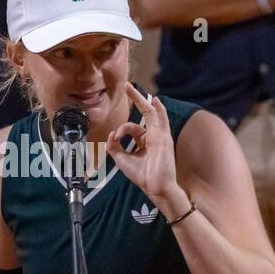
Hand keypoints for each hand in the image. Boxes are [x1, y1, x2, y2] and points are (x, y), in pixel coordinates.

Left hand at [105, 83, 182, 212]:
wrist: (155, 187)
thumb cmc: (142, 176)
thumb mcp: (122, 159)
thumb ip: (114, 146)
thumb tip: (111, 134)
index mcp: (144, 141)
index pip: (131, 128)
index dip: (121, 130)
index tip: (115, 137)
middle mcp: (152, 136)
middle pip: (144, 113)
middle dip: (135, 99)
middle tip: (125, 86)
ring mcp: (159, 135)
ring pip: (150, 113)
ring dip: (141, 99)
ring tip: (130, 88)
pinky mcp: (164, 138)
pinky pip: (162, 121)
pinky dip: (159, 110)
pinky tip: (155, 101)